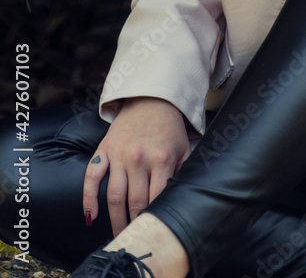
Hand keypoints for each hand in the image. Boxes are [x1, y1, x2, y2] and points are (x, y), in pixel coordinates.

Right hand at [83, 96, 190, 235]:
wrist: (151, 99)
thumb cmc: (169, 128)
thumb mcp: (184, 148)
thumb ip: (184, 173)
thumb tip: (183, 198)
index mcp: (161, 159)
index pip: (157, 198)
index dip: (155, 217)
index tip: (154, 231)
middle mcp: (139, 158)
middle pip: (135, 202)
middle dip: (135, 224)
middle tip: (135, 239)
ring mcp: (119, 154)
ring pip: (115, 196)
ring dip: (116, 219)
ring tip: (119, 235)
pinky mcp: (104, 149)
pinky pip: (92, 177)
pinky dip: (89, 198)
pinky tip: (91, 216)